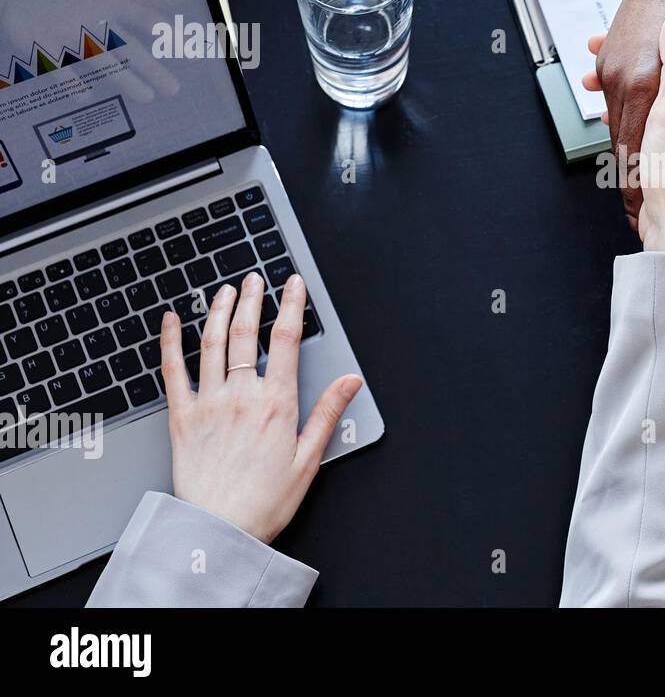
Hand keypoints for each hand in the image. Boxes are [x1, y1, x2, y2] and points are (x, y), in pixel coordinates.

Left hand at [160, 272, 362, 543]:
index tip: (293, 285)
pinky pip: (172, 370)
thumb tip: (350, 381)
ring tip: (226, 290)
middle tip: (256, 278)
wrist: (218, 530)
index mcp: (277, 404)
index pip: (287, 340)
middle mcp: (241, 395)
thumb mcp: (309, 458)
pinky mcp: (181, 416)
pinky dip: (171, 341)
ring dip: (220, 310)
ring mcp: (208, 403)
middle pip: (248, 333)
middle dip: (253, 298)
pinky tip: (173, 320)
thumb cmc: (264, 501)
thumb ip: (327, 413)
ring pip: (213, 343)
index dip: (292, 306)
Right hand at [581, 0, 664, 229]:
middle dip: (635, 172)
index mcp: (648, 88)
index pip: (634, 155)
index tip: (642, 217)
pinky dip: (621, 106)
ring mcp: (610, 62)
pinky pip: (612, 90)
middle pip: (621, 140)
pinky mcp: (609, 48)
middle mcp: (620, 77)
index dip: (637, 192)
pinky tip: (629, 119)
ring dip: (629, 139)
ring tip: (641, 169)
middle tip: (643, 204)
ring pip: (616, 116)